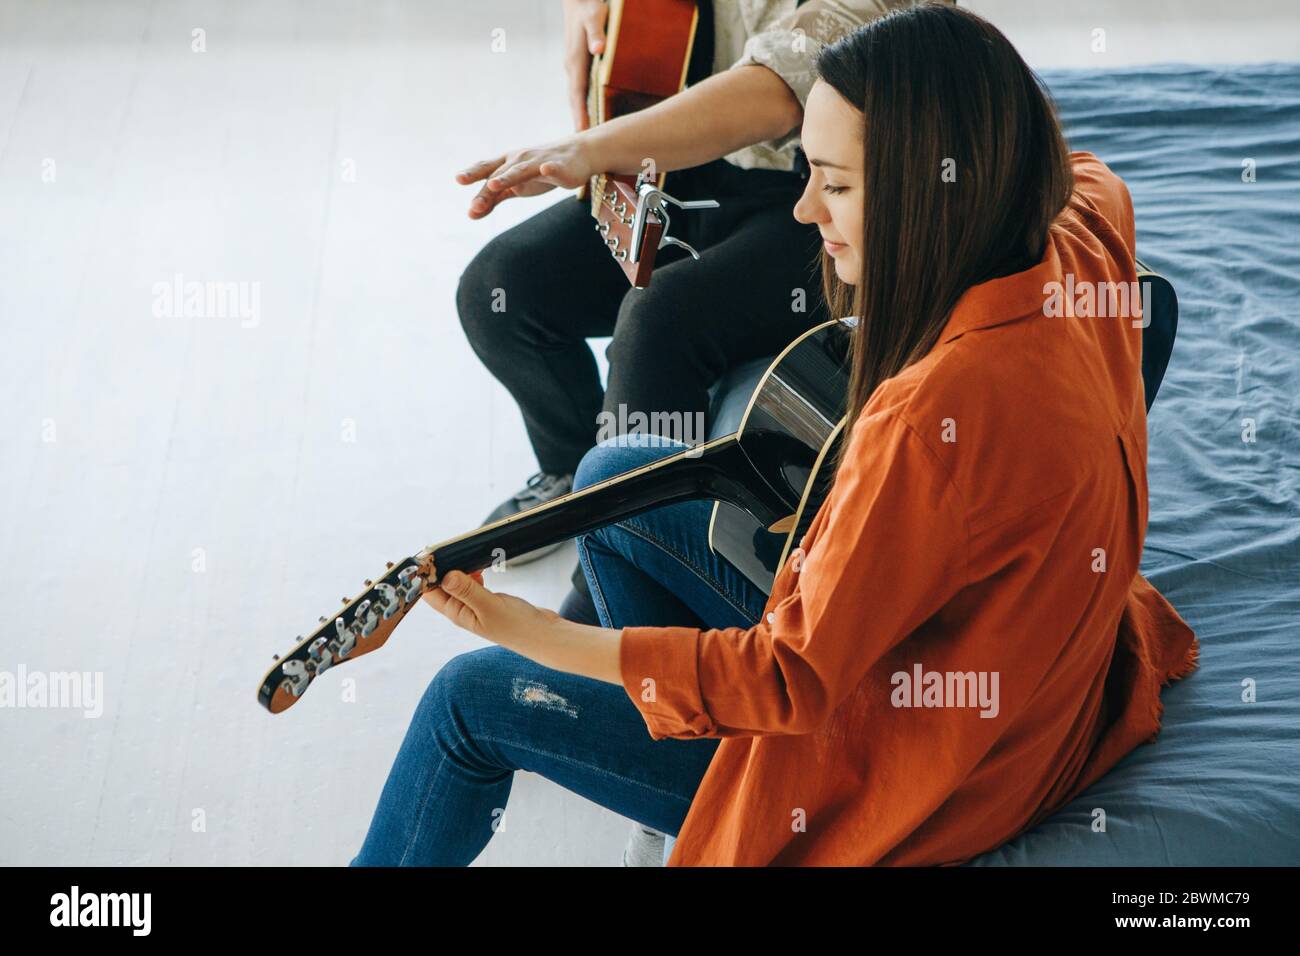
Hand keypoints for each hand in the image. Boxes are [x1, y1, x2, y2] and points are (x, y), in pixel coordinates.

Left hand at [423, 570, 564, 643]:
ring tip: (469, 560)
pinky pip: (471, 584)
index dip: (426, 575)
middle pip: (440, 586)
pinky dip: (472, 574)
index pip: (430, 593)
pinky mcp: (486, 601)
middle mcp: (462, 610)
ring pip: (456, 583)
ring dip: (459, 570)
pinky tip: (481, 570)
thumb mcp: (490, 607)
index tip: (431, 556)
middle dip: (442, 568)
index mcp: (457, 614)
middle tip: (453, 552)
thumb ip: (468, 590)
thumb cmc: (519, 627)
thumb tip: (445, 576)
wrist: (543, 635)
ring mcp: (474, 605)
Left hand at [454, 137, 596, 218]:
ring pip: (520, 170)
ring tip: (493, 185)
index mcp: (507, 164)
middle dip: (485, 184)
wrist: (577, 156)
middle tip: (467, 187)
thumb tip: (471, 214)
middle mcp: (519, 160)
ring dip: (506, 177)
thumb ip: (493, 200)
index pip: (487, 168)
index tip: (458, 180)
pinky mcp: (558, 167)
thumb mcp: (515, 187)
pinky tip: (545, 169)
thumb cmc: (540, 172)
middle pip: (499, 172)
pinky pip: (553, 168)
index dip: (473, 173)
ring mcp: (539, 162)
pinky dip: (549, 168)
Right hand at [563, 0, 608, 131]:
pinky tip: (588, 114)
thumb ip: (597, 33)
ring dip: (579, 115)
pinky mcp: (577, 64)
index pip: (577, 93)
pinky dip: (582, 105)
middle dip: (578, 121)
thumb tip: (598, 49)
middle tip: (582, 146)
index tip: (581, 132)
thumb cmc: (589, 5)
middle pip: (575, 100)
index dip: (580, 112)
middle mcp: (571, 66)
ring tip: (585, 138)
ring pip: (576, 96)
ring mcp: (573, 66)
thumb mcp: (595, 16)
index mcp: (575, 60)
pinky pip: (579, 90)